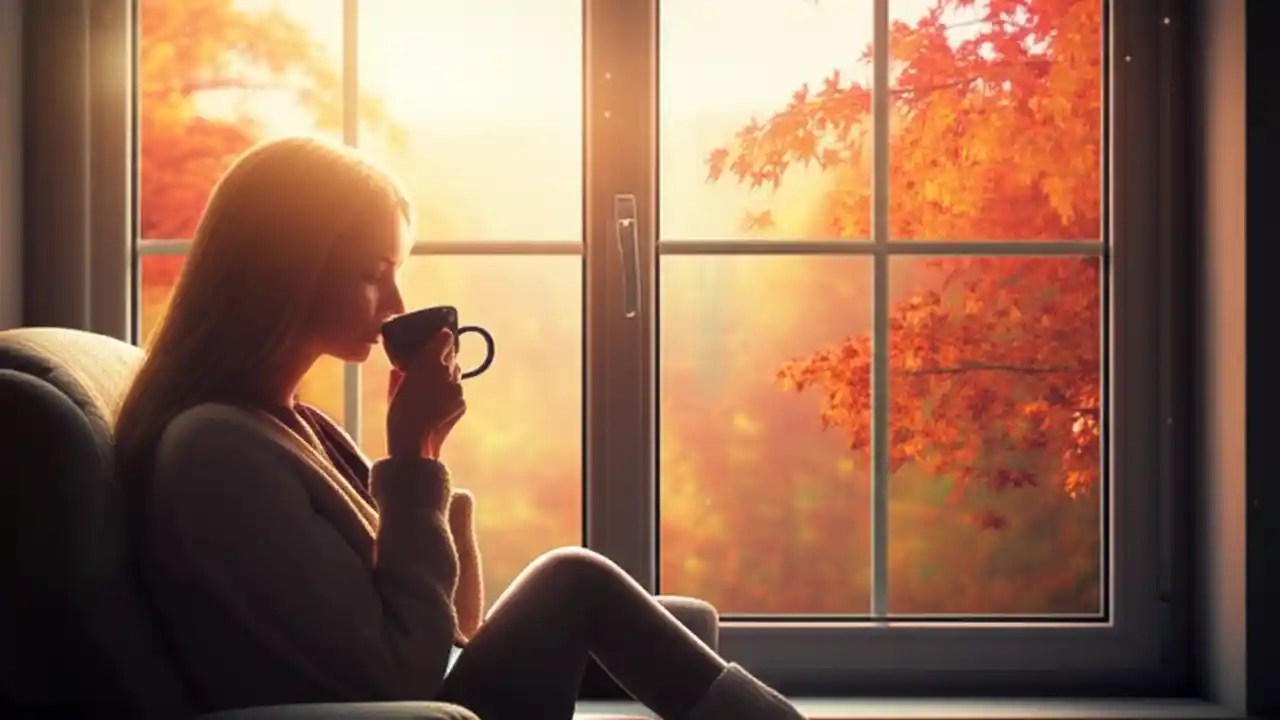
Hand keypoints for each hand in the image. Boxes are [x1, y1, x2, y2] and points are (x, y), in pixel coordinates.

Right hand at [385, 328, 466, 459]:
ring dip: (447, 380)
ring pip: (456, 376)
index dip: (443, 338)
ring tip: (432, 393)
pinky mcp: (463, 403)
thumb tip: (400, 370)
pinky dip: (450, 398)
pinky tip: (438, 408)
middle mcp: (447, 370)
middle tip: (431, 371)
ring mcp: (457, 387)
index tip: (439, 340)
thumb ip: (399, 374)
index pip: (446, 337)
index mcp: (428, 360)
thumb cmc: (399, 414)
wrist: (415, 442)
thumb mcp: (394, 390)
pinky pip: (458, 395)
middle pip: (452, 357)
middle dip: (443, 361)